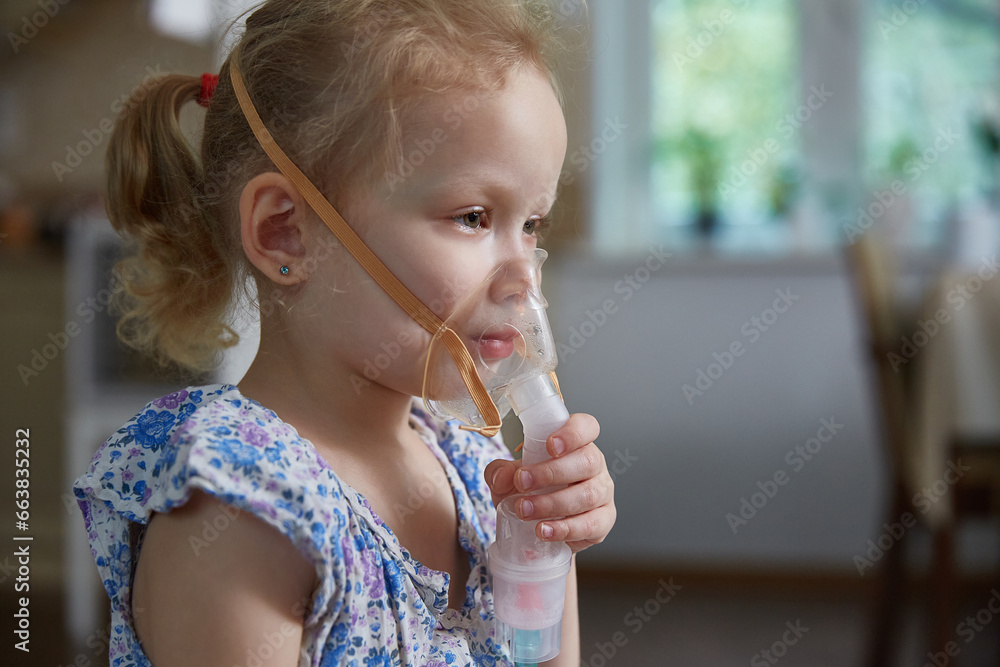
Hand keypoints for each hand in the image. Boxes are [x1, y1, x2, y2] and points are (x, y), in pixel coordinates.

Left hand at [484, 413, 614, 552]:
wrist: (539, 526)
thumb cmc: (531, 491)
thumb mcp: (510, 478)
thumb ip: (501, 471)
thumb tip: (501, 476)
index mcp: (575, 444)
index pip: (586, 427)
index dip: (572, 433)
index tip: (550, 445)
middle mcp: (594, 465)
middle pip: (587, 461)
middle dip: (551, 473)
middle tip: (522, 483)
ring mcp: (603, 493)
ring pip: (588, 495)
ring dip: (552, 504)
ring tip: (525, 511)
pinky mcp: (603, 520)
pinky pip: (591, 524)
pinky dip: (565, 529)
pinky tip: (544, 531)